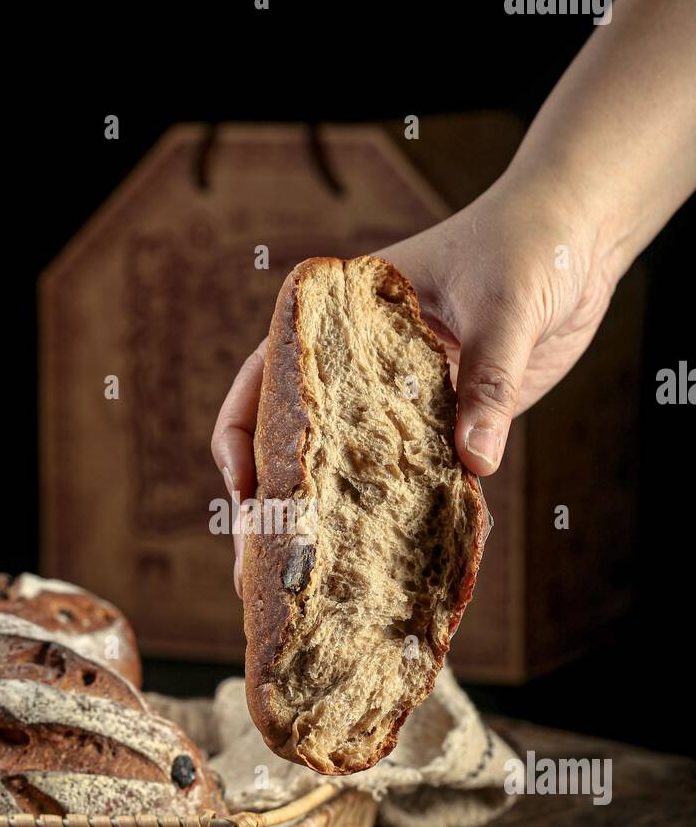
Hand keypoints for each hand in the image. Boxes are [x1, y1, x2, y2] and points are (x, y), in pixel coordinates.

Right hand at [211, 168, 621, 595]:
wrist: (582, 236)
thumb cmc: (528, 245)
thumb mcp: (505, 307)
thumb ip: (489, 381)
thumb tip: (476, 463)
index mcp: (344, 318)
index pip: (268, 376)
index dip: (244, 433)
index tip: (246, 486)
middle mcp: (361, 364)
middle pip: (299, 437)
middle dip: (275, 502)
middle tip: (259, 567)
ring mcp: (402, 398)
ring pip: (352, 468)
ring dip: (332, 522)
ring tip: (309, 589)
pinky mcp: (449, 423)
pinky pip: (419, 480)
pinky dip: (406, 519)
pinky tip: (395, 569)